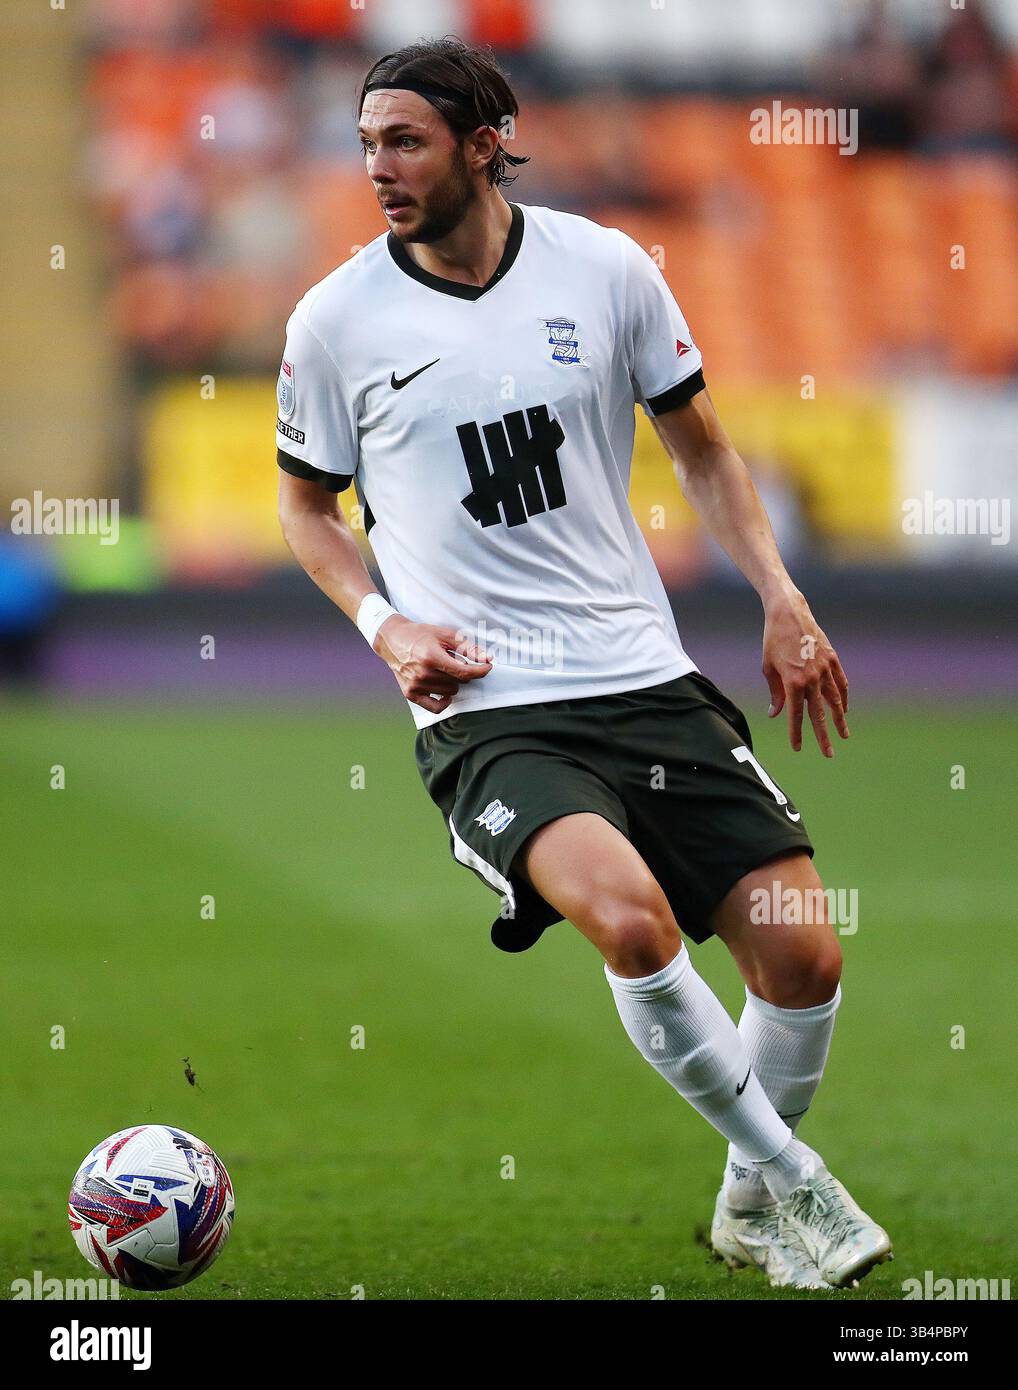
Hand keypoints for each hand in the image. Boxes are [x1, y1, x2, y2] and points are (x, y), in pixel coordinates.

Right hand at [374, 616, 491, 715]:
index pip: (464, 672)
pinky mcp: (410, 694)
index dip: (480, 671)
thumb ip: (468, 647)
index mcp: (432, 657)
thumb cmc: (421, 635)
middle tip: (452, 660)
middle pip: (459, 682)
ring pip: (450, 692)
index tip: (488, 667)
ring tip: (441, 668)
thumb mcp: (445, 634)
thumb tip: (488, 659)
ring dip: (452, 682)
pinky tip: (445, 692)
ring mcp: (416, 686)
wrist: (393, 640)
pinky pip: (435, 707)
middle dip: (461, 672)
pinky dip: (444, 701)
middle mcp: (423, 674)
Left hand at [762, 590, 848, 756]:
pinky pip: (841, 683)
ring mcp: (825, 669)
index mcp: (792, 682)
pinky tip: (844, 709)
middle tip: (828, 754)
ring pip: (835, 701)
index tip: (797, 748)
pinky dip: (843, 697)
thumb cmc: (773, 640)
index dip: (796, 733)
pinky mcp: (833, 659)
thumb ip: (775, 693)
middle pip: (818, 714)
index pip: (795, 715)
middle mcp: (811, 678)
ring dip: (839, 720)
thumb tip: (776, 713)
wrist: (788, 613)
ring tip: (844, 735)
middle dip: (823, 736)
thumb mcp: (768, 668)